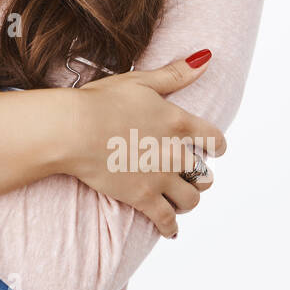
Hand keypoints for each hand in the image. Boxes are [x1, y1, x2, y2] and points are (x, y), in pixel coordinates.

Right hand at [60, 51, 225, 238]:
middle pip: (204, 173)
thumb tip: (206, 58)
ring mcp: (160, 177)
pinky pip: (166, 220)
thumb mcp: (140, 81)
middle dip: (200, 176)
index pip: (213, 139)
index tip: (214, 149)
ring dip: (188, 200)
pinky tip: (170, 231)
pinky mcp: (142, 197)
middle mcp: (175, 152)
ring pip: (191, 198)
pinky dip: (170, 227)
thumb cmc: (100, 101)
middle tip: (192, 177)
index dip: (217, 146)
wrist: (73, 129)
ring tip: (180, 200)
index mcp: (177, 121)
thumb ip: (175, 74)